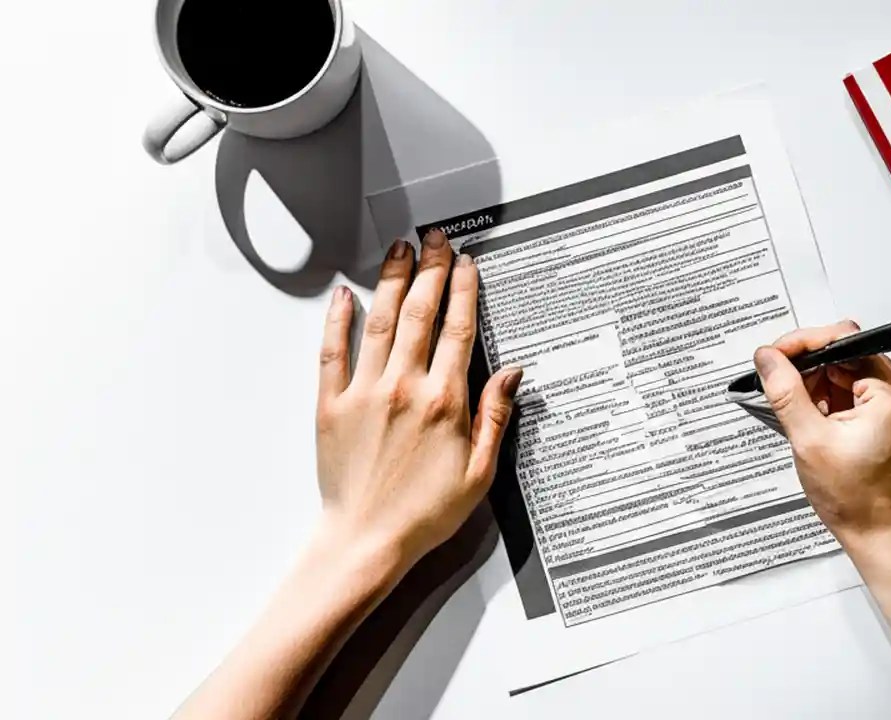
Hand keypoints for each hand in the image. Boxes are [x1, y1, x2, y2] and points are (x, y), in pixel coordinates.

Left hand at [315, 230, 521, 573]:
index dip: (463, 289)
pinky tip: (344, 294)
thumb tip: (511, 372)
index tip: (466, 263)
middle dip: (429, 269)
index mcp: (444, 403)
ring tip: (398, 250)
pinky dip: (337, 319)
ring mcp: (364, 393)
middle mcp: (403, 389)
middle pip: (419, 313)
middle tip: (434, 240)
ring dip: (390, 279)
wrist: (367, 540)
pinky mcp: (331, 406)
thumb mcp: (481, 471)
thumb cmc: (424, 513)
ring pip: (379, 321)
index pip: (457, 330)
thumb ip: (496, 416)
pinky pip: (332, 351)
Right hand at [753, 320, 890, 548]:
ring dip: (821, 385)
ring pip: (850, 369)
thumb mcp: (809, 440)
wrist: (878, 533)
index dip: (804, 345)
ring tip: (806, 416)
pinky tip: (821, 421)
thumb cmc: (856, 499)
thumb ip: (785, 391)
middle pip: (847, 352)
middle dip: (810, 368)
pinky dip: (834, 398)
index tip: (776, 356)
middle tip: (783, 388)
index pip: (843, 340)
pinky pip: (859, 388)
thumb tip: (768, 358)